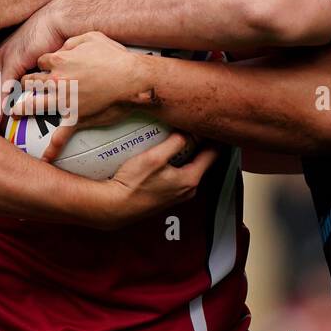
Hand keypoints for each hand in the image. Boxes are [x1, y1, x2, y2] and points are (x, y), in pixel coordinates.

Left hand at [0, 0, 70, 129]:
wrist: (58, 20)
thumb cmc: (51, 38)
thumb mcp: (37, 58)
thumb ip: (31, 72)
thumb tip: (34, 88)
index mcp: (3, 56)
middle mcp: (0, 57)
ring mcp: (5, 57)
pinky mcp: (14, 58)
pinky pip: (5, 83)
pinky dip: (2, 99)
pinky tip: (1, 112)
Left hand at [11, 33, 148, 160]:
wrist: (133, 80)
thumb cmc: (115, 57)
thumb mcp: (93, 37)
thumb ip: (73, 41)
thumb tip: (63, 47)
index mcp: (59, 61)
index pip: (41, 61)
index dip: (43, 64)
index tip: (45, 68)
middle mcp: (56, 81)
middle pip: (30, 82)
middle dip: (25, 84)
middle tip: (24, 88)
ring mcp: (64, 102)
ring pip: (34, 105)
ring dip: (22, 108)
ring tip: (15, 113)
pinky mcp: (75, 118)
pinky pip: (61, 136)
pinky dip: (52, 149)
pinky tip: (46, 158)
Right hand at [90, 132, 217, 229]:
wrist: (114, 206)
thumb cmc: (132, 184)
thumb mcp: (155, 157)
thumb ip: (175, 142)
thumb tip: (187, 131)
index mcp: (190, 180)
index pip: (213, 154)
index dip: (215, 137)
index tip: (213, 124)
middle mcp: (188, 190)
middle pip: (203, 161)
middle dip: (202, 144)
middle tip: (198, 125)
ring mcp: (178, 195)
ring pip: (190, 168)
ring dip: (188, 153)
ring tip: (182, 136)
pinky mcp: (167, 196)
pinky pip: (179, 174)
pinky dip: (177, 162)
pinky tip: (166, 154)